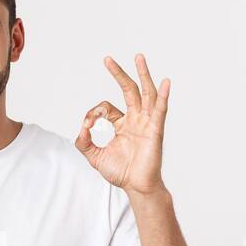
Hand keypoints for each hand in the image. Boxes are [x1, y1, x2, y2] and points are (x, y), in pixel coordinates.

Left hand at [75, 54, 169, 195]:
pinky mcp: (156, 130)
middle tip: (107, 59)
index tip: (87, 124)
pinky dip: (163, 96)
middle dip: (119, 74)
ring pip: (146, 94)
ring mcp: (147, 123)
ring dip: (143, 75)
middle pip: (129, 90)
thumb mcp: (95, 157)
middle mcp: (136, 120)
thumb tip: (81, 128)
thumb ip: (84, 143)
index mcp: (123, 124)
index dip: (94, 113)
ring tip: (139, 57)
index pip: (107, 107)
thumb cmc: (122, 172)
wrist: (137, 187)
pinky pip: (160, 110)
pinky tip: (165, 82)